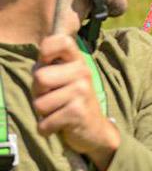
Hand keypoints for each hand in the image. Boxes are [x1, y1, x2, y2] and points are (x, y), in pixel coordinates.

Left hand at [32, 35, 119, 170]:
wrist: (95, 130)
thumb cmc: (70, 101)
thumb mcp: (62, 78)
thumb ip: (48, 66)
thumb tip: (40, 61)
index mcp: (77, 61)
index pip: (60, 41)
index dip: (46, 50)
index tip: (46, 63)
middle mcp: (83, 72)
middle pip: (40, 77)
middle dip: (38, 93)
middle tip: (53, 98)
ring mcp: (82, 91)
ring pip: (39, 103)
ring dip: (43, 113)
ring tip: (58, 111)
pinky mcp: (78, 112)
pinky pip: (45, 122)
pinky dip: (47, 128)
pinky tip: (60, 125)